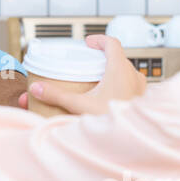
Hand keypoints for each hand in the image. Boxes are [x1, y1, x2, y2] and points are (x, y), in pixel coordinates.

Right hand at [24, 34, 146, 114]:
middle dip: (103, 57)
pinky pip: (131, 84)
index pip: (112, 43)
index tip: (89, 42)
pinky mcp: (142, 100)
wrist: (133, 140)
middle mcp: (133, 76)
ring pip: (126, 71)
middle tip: (90, 61)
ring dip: (113, 71)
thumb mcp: (80, 105)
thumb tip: (37, 88)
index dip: (99, 40)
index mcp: (120, 70)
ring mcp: (140, 88)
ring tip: (99, 80)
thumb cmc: (114, 122)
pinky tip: (109, 97)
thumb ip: (57, 95)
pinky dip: (120, 84)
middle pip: (118, 57)